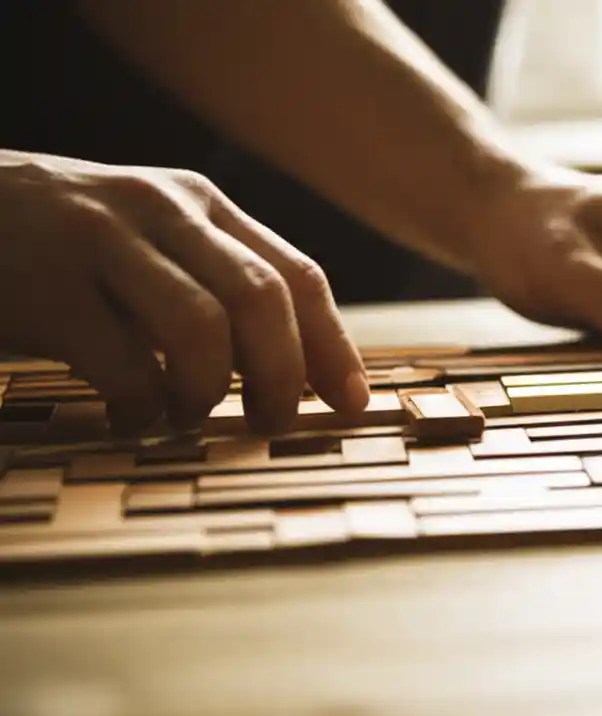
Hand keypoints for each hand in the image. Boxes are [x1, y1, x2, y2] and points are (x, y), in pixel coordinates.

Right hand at [0, 150, 367, 433]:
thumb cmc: (67, 245)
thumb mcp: (153, 239)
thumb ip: (218, 280)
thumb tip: (298, 365)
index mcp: (203, 203)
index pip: (297, 274)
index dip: (334, 346)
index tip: (353, 403)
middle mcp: (164, 209)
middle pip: (263, 299)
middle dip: (284, 376)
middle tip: (274, 425)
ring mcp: (102, 240)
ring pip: (202, 327)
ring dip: (209, 392)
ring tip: (188, 419)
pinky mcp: (47, 285)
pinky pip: (124, 362)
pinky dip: (141, 407)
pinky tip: (130, 421)